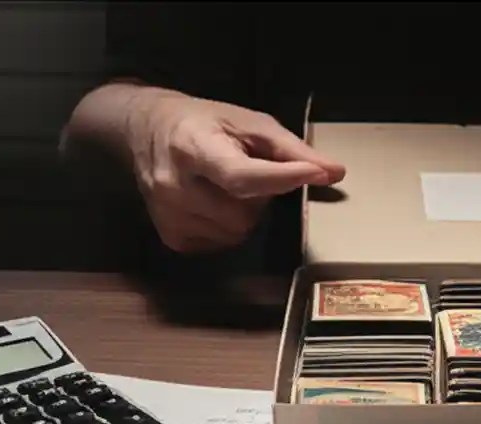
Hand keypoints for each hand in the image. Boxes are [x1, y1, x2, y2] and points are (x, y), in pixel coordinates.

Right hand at [123, 88, 344, 252]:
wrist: (146, 128)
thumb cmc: (206, 122)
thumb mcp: (249, 122)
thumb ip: (292, 149)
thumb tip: (334, 173)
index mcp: (194, 146)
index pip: (242, 175)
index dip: (281, 178)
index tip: (315, 174)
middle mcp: (175, 185)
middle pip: (244, 212)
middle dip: (259, 196)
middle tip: (248, 171)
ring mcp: (169, 215)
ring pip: (236, 232)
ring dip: (245, 213)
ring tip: (228, 187)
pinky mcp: (171, 236)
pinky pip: (221, 244)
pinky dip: (228, 227)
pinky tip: (215, 203)